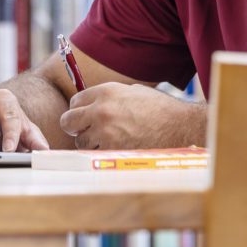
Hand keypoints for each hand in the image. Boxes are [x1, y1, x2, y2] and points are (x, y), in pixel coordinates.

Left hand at [59, 82, 204, 149]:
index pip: (74, 101)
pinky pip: (95, 154)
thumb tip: (91, 104)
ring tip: (107, 140)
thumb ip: (108, 97)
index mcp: (105, 92)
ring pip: (80, 141)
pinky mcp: (112, 150)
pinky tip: (116, 148)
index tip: (84, 115)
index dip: (78, 109)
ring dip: (89, 142)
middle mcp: (101, 111)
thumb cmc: (159, 109)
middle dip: (74, 127)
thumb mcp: (132, 92)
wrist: (179, 126)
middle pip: (68, 121)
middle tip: (83, 130)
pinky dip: (102, 154)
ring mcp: (105, 132)